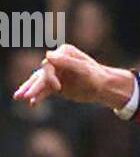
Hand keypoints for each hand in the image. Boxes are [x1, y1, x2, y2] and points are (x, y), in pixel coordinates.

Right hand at [12, 44, 128, 107]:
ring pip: (40, 82)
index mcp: (63, 53)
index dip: (49, 76)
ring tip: (18, 97)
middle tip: (24, 95)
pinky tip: (31, 103)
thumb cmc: (96, 76)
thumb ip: (67, 62)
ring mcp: (56, 74)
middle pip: (42, 74)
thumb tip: (48, 55)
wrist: (104, 87)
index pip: (49, 64)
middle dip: (33, 85)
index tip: (57, 88)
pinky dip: (38, 96)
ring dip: (30, 90)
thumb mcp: (84, 69)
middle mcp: (56, 62)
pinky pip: (45, 91)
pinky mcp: (57, 86)